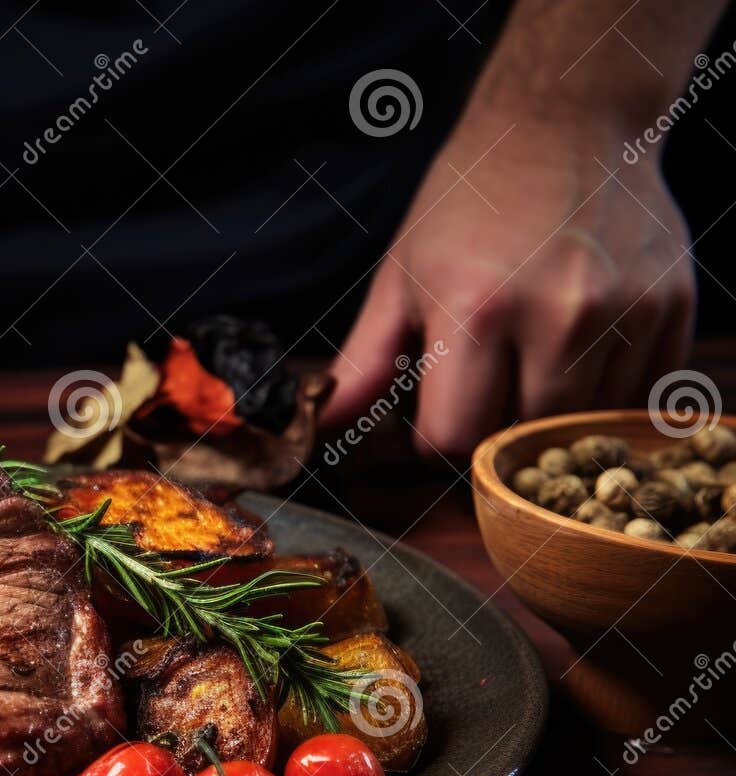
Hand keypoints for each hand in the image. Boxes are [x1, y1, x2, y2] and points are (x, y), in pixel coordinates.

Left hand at [326, 112, 693, 457]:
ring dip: (547, 412)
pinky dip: (605, 392)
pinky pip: (636, 396)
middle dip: (489, 423)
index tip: (433, 412)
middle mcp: (558, 314)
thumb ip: (363, 362)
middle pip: (517, 435)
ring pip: (579, 423)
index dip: (434, 439)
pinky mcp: (673, 307)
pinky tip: (580, 347)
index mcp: (476, 307)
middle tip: (481, 378)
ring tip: (529, 356)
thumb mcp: (401, 275)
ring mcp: (625, 313)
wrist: (568, 119)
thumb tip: (321, 430)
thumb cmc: (469, 201)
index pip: (454, 437)